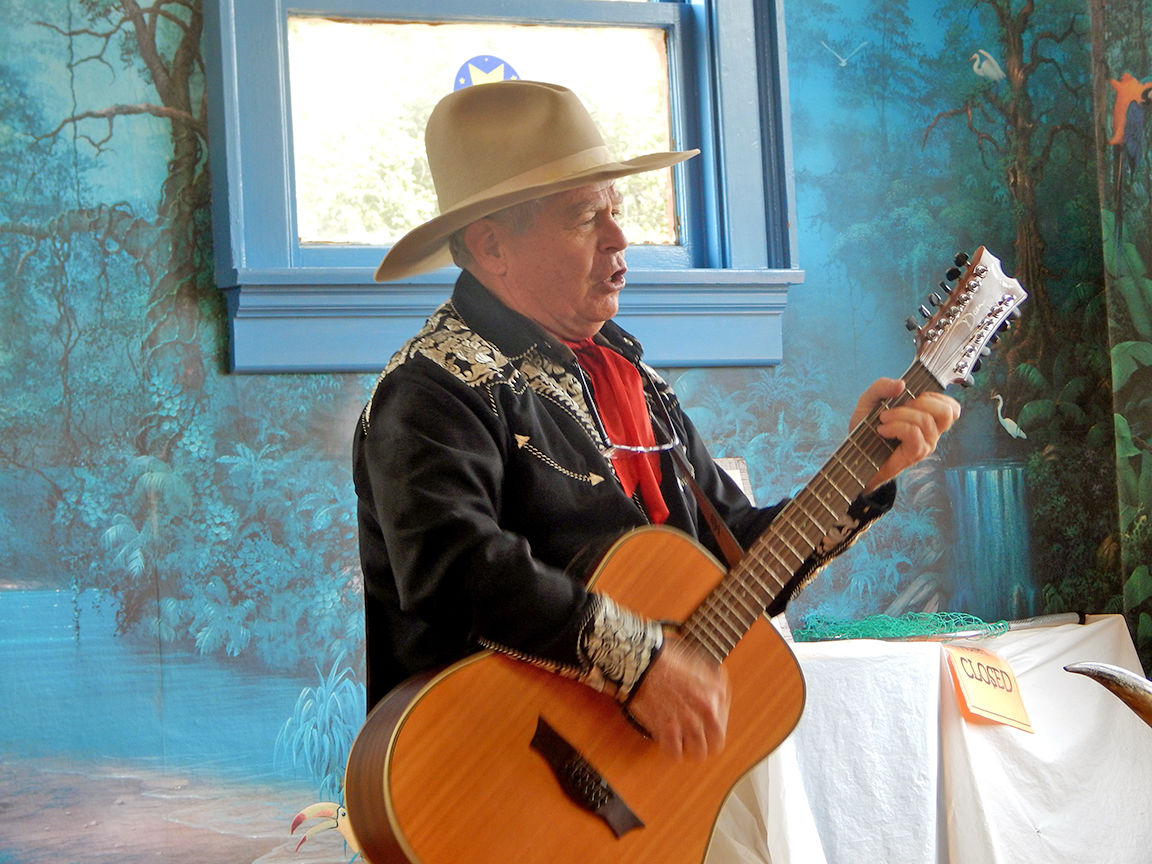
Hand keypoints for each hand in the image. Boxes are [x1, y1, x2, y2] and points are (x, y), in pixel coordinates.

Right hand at [625, 634, 730, 758]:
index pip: (723, 725)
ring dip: (688, 748)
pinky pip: (674, 753)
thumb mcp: (701, 663)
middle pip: (715, 744)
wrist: (642, 661)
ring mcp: (688, 722)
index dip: (712, 727)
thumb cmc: (666, 658)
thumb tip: (716, 694)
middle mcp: (706, 711)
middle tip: (695, 739)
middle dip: (705, 743)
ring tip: (681, 742)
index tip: (703, 725)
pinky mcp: (668, 730)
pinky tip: (666, 741)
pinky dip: (670, 750)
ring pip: (697, 753)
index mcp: (716, 694)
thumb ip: (713, 682)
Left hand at [853, 377, 960, 492]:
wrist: (854, 454)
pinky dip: (896, 426)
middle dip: (922, 401)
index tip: (913, 396)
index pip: (952, 407)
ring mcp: (925, 444)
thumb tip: (902, 384)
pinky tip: (882, 430)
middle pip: (948, 412)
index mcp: (927, 418)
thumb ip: (882, 387)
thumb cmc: (866, 429)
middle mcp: (931, 432)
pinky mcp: (915, 454)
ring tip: (883, 419)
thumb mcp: (870, 400)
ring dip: (900, 414)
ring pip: (926, 420)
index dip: (937, 396)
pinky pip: (914, 433)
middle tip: (900, 406)